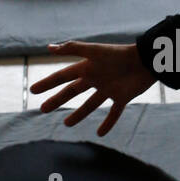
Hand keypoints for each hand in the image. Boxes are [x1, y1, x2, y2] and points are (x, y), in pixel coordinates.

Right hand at [29, 40, 155, 135]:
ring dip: (78, 114)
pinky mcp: (122, 97)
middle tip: (43, 109)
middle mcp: (95, 79)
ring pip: (90, 104)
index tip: (34, 90)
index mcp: (87, 68)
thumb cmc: (118, 55)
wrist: (145, 61)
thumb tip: (49, 47)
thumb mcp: (93, 51)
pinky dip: (108, 123)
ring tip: (66, 124)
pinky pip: (113, 112)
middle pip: (72, 92)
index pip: (62, 77)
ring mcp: (108, 89)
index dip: (48, 83)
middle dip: (58, 100)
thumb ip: (72, 49)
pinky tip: (100, 133)